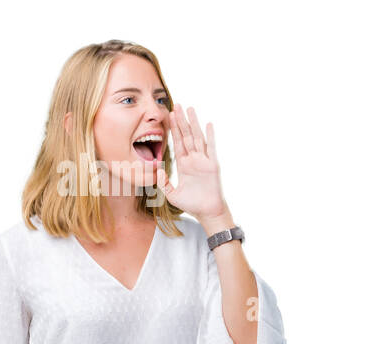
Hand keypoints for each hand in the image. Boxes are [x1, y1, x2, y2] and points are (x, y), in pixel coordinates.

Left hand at [157, 103, 230, 222]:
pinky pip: (211, 147)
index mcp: (184, 165)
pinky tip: (208, 124)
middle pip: (187, 135)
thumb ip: (163, 183)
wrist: (207, 212)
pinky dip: (210, 136)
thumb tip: (157, 169)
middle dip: (181, 120)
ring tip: (190, 108)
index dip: (173, 129)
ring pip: (197, 137)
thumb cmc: (192, 205)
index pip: (178, 142)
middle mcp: (194, 160)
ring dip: (193, 123)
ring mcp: (203, 161)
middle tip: (177, 105)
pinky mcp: (212, 165)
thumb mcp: (172, 194)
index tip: (169, 115)